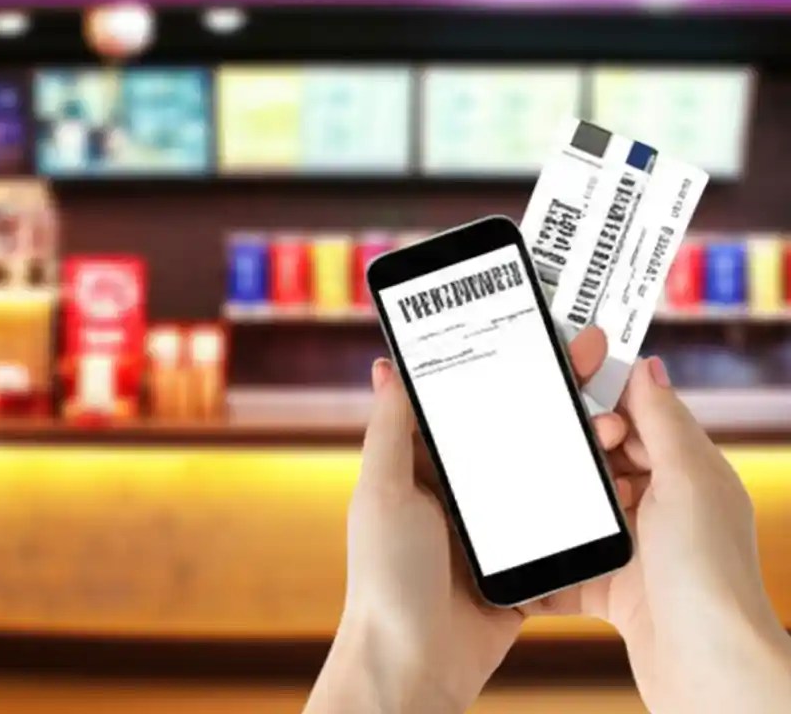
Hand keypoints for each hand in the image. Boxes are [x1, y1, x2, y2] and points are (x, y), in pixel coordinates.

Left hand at [304, 328, 622, 713]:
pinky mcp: (520, 560)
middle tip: (593, 357)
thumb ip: (391, 429)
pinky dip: (586, 499)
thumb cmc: (386, 576)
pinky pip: (558, 519)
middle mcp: (455, 491)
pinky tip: (615, 472)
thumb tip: (390, 366)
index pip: (464, 401)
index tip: (537, 332)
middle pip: (511, 428)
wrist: (414, 663)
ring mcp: (491, 526)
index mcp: (419, 468)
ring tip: (612, 418)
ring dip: (577, 442)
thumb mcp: (381, 491)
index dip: (498, 365)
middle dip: (552, 393)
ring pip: (542, 469)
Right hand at [523, 355, 790, 712]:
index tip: (565, 387)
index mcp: (690, 474)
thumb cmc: (707, 573)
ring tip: (522, 487)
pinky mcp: (610, 587)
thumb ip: (663, 421)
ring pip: (581, 508)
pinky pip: (567, 560)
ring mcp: (636, 549)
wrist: (704, 664)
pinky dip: (545, 555)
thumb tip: (649, 366)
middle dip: (572, 451)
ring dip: (555, 501)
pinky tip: (517, 542)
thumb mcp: (687, 480)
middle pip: (605, 461)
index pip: (642, 419)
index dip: (606, 402)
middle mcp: (665, 508)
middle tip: (539, 442)